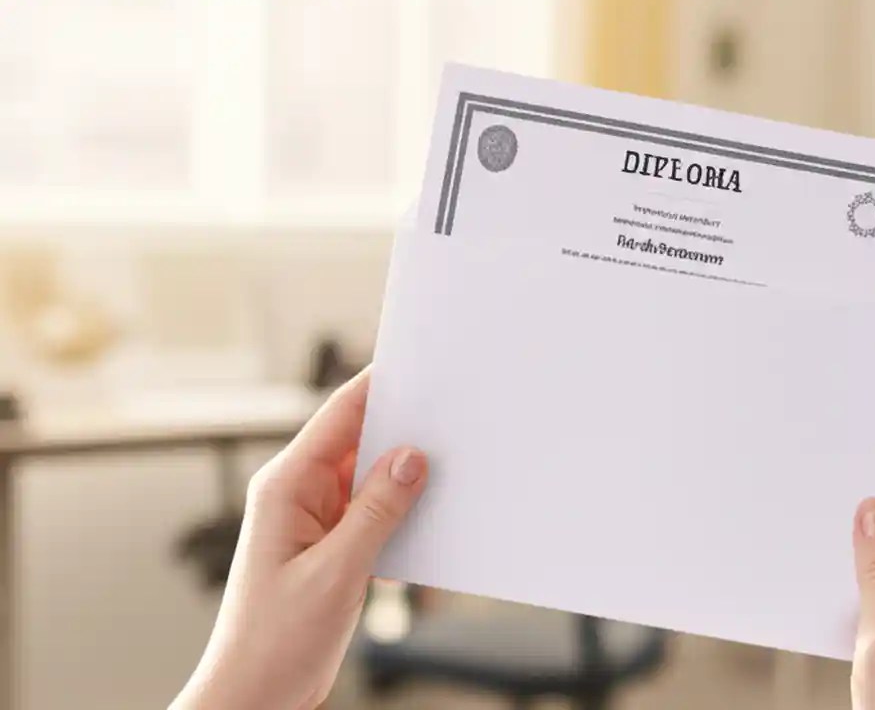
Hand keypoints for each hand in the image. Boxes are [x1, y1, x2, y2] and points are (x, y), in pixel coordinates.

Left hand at [172, 370, 427, 709]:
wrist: (254, 695)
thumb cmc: (274, 640)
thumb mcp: (337, 572)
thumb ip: (377, 511)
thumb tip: (412, 458)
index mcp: (286, 486)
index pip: (340, 415)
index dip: (380, 383)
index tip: (421, 363)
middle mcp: (297, 492)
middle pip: (358, 439)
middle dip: (403, 428)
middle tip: (454, 417)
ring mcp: (313, 518)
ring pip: (369, 476)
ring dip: (404, 474)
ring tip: (451, 467)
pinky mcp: (329, 543)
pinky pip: (371, 509)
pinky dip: (400, 509)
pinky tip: (430, 513)